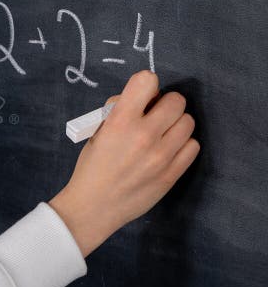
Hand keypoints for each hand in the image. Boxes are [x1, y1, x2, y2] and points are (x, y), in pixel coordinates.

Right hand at [48, 70, 199, 257]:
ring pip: (188, 121)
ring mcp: (161, 155)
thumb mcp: (97, 132)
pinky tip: (168, 150)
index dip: (145, 85)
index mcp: (119, 121)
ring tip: (162, 134)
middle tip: (155, 116)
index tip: (141, 96)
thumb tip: (144, 98)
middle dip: (165, 104)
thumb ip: (119, 112)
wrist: (94, 206)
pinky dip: (183, 144)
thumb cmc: (92, 167)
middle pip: (176, 100)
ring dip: (176, 124)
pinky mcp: (172, 173)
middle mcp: (143, 135)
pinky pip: (193, 145)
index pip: (147, 81)